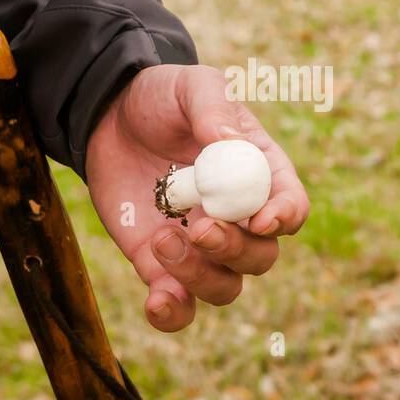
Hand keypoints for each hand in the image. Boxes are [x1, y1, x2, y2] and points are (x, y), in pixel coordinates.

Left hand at [86, 65, 309, 331]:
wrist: (108, 118)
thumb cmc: (163, 98)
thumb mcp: (191, 86)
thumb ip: (212, 107)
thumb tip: (226, 142)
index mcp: (260, 174)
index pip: (291, 207)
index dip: (283, 218)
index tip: (260, 219)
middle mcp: (238, 218)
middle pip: (261, 257)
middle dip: (234, 250)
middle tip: (199, 227)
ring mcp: (201, 247)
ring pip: (224, 287)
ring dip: (199, 276)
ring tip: (162, 237)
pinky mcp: (161, 265)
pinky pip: (179, 306)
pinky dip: (172, 313)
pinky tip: (156, 301)